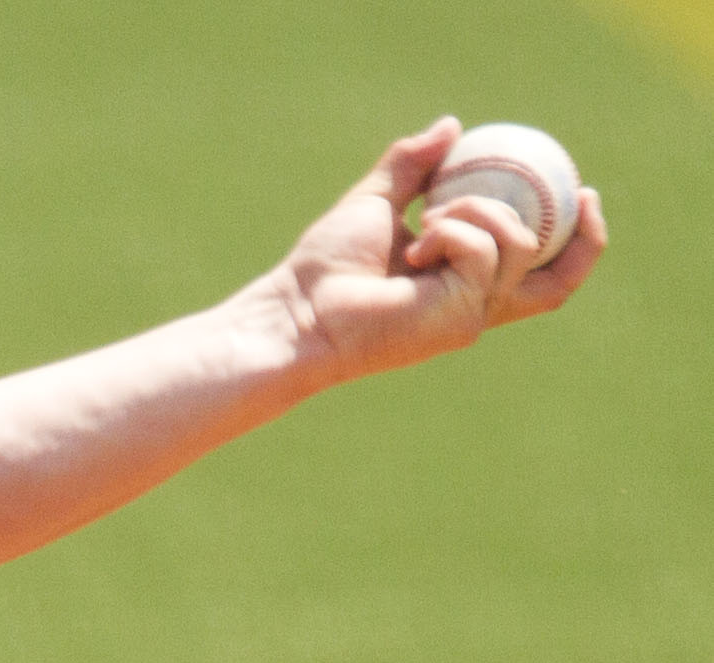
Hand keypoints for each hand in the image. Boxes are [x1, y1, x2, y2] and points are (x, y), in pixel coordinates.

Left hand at [263, 118, 605, 385]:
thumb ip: (412, 165)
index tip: (581, 189)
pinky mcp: (461, 319)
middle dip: (579, 233)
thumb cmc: (324, 268)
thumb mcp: (376, 201)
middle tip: (582, 188)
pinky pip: (484, 252)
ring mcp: (471, 316)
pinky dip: (457, 231)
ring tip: (429, 216)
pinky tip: (419, 242)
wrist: (297, 310)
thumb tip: (452, 126)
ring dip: (481, 211)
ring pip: (519, 245)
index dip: (576, 238)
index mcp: (464, 284)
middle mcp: (475, 306)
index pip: (537, 271)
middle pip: (556, 280)